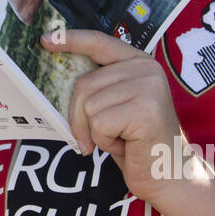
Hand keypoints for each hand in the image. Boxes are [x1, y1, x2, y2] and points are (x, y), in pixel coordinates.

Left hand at [40, 29, 184, 204]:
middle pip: (84, 84)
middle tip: (101, 135)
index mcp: (138, 62)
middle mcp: (146, 68)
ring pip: (89, 106)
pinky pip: (99, 124)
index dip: (70, 40)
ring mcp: (149, 87)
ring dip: (96, 132)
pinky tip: (127, 145)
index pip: (98, 42)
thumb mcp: (115, 105)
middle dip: (81, 117)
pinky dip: (105, 142)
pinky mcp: (146, 111)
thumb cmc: (136, 142)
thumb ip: (97, 86)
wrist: (169, 175)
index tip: (45, 39)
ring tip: (122, 138)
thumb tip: (57, 76)